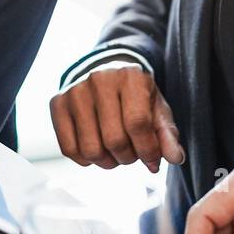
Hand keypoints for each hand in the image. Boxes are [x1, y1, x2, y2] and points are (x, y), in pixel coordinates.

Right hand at [49, 64, 183, 171]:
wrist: (107, 71)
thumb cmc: (136, 95)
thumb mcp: (158, 109)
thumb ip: (168, 134)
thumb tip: (176, 158)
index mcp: (130, 77)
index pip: (137, 124)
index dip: (148, 150)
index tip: (152, 158)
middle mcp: (100, 80)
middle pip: (114, 140)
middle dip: (128, 157)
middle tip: (132, 153)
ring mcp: (75, 91)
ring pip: (91, 150)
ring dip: (108, 162)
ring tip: (115, 152)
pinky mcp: (58, 103)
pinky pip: (69, 149)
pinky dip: (86, 160)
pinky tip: (97, 148)